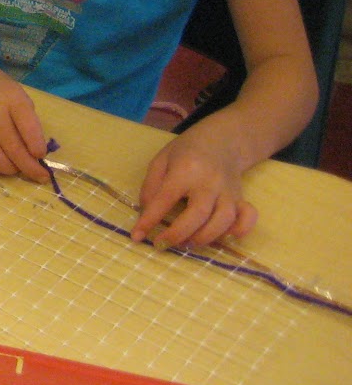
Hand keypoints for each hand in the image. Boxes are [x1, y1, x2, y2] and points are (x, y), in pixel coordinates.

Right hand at [0, 60, 50, 182]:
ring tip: (16, 169)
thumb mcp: (17, 95)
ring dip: (9, 170)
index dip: (37, 149)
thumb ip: (27, 121)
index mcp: (11, 98)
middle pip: (13, 149)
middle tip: (38, 176)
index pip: (29, 129)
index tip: (41, 157)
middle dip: (29, 168)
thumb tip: (35, 154)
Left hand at [135, 128, 257, 246]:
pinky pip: (247, 217)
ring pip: (223, 220)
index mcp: (185, 170)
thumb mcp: (161, 161)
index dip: (149, 220)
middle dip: (178, 234)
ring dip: (204, 238)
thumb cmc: (186, 152)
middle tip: (161, 245)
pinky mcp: (241, 198)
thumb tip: (146, 214)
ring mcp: (229, 191)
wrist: (222, 140)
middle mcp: (210, 182)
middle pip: (198, 214)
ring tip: (186, 243)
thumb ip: (151, 186)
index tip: (137, 236)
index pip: (164, 199)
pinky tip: (226, 238)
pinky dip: (239, 230)